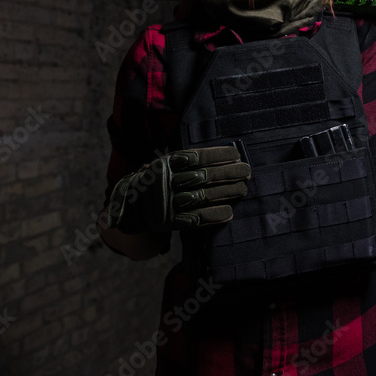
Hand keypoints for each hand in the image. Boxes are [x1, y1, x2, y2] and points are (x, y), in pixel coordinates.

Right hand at [106, 146, 250, 232]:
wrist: (128, 206)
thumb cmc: (157, 181)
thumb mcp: (166, 165)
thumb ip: (188, 161)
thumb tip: (225, 156)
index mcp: (166, 164)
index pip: (196, 157)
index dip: (217, 155)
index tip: (236, 153)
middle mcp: (167, 182)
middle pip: (203, 176)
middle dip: (228, 173)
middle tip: (247, 171)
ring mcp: (168, 202)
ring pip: (202, 196)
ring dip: (225, 193)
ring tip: (244, 189)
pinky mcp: (170, 221)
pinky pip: (195, 219)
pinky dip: (213, 216)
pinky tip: (229, 212)